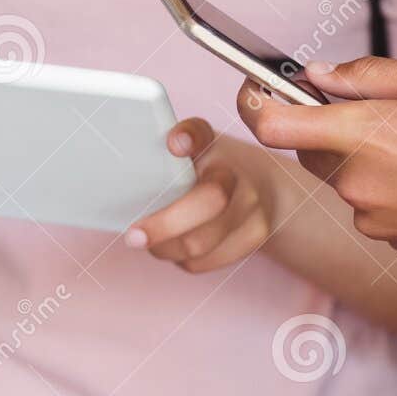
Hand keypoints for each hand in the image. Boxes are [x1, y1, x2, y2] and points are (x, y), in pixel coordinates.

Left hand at [126, 119, 277, 272]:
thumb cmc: (211, 167)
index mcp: (216, 149)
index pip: (202, 134)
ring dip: (165, 247)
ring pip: (200, 243)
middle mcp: (241, 176)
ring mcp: (253, 210)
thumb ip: (170, 147)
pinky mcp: (253, 240)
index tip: (173, 144)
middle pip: (208, 202)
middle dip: (165, 225)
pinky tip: (174, 245)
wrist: (263, 188)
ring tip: (149, 240)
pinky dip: (180, 258)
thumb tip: (152, 151)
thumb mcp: (194, 149)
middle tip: (133, 237)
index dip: (189, 137)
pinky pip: (203, 261)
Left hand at [237, 57, 396, 269]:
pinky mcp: (387, 240)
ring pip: (340, 176)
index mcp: (362, 135)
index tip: (253, 87)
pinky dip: (384, 187)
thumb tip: (318, 73)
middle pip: (306, 148)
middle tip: (374, 110)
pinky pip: (367, 204)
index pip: (271, 124)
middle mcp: (355, 182)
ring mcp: (369, 217)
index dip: (253, 102)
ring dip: (360, 157)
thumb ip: (367, 74)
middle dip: (324, 126)